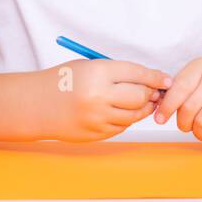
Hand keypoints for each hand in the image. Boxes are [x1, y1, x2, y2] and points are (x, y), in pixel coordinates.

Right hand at [40, 59, 171, 141]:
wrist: (35, 105)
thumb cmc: (63, 81)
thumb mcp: (88, 67)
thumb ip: (117, 73)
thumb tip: (149, 82)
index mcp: (97, 73)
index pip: (137, 74)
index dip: (155, 77)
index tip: (165, 79)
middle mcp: (99, 96)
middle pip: (140, 97)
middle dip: (150, 94)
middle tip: (152, 92)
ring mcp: (97, 118)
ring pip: (133, 115)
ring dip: (140, 109)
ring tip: (137, 101)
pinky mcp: (95, 134)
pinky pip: (120, 127)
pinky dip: (124, 119)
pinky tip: (117, 111)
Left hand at [154, 58, 201, 145]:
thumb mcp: (201, 84)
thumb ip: (180, 91)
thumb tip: (157, 108)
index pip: (179, 87)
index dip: (166, 106)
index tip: (159, 119)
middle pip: (189, 108)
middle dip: (183, 123)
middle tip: (186, 126)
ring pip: (201, 123)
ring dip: (197, 133)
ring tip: (201, 130)